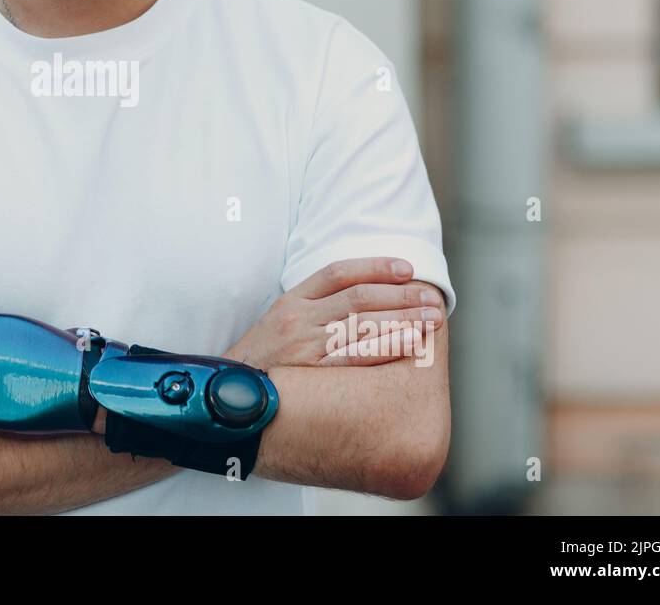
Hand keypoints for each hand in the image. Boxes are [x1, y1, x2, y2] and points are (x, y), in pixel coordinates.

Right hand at [224, 258, 442, 371]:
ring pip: (362, 322)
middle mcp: (299, 317)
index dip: (376, 266)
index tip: (407, 269)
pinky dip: (385, 346)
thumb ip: (314, 307)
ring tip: (432, 320)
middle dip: (402, 296)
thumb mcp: (278, 322)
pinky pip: (355, 356)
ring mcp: (304, 344)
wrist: (226, 394)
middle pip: (359, 296)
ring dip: (403, 319)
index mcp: (292, 300)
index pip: (339, 272)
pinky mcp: (310, 372)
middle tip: (433, 299)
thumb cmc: (263, 360)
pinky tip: (409, 343)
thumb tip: (364, 298)